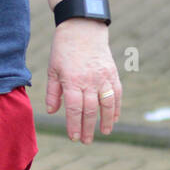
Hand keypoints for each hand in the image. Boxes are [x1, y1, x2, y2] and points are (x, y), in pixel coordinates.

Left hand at [45, 20, 120, 143]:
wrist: (82, 28)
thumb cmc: (63, 50)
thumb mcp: (52, 69)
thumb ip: (52, 92)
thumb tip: (52, 112)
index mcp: (72, 81)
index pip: (73, 108)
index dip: (74, 125)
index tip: (74, 138)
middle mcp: (89, 80)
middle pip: (90, 110)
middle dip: (88, 128)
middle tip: (86, 141)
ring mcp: (103, 77)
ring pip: (107, 103)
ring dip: (106, 120)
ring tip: (105, 133)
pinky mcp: (112, 73)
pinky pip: (117, 93)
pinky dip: (117, 107)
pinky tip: (114, 118)